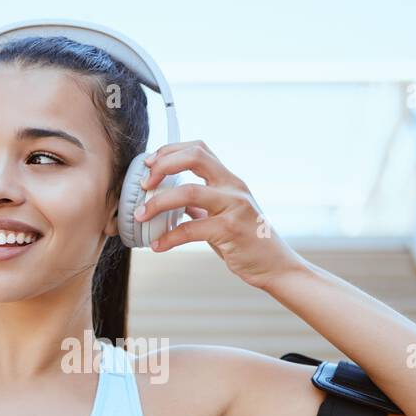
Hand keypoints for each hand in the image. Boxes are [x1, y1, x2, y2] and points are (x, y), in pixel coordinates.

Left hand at [133, 139, 302, 289]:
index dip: (170, 151)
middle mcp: (233, 187)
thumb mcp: (225, 215)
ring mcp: (234, 207)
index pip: (198, 149)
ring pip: (188, 192)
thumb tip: (173, 200)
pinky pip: (191, 229)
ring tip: (140, 215)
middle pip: (194, 157)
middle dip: (163, 165)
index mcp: (230, 180)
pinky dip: (169, 237)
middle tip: (144, 184)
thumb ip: (202, 205)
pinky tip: (157, 246)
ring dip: (158, 202)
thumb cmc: (248, 242)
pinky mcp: (230, 230)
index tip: (149, 164)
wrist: (275, 266)